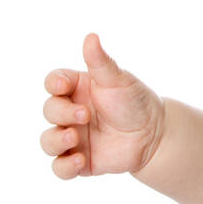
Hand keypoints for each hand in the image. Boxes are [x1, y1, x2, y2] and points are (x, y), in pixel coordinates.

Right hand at [40, 33, 165, 178]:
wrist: (154, 134)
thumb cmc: (135, 101)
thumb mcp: (119, 80)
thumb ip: (101, 62)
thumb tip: (90, 36)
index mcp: (76, 89)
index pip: (52, 83)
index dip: (53, 84)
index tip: (64, 86)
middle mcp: (70, 113)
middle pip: (49, 110)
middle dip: (62, 112)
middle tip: (85, 115)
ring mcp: (73, 137)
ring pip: (48, 141)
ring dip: (56, 140)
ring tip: (74, 138)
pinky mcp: (80, 161)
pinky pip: (60, 167)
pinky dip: (64, 166)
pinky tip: (79, 160)